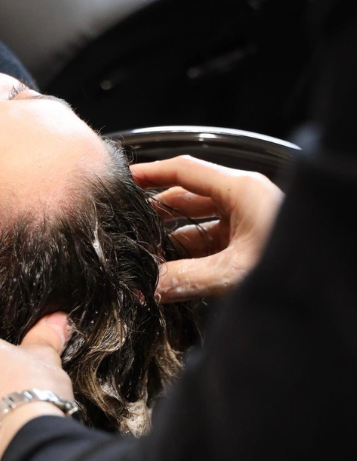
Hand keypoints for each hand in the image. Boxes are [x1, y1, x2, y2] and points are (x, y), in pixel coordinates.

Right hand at [131, 156, 283, 302]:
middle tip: (130, 228)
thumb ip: (186, 278)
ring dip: (173, 241)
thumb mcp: (234, 272)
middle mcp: (244, 199)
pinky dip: (191, 255)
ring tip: (148, 258)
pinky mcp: (251, 242)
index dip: (150, 173)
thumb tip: (150, 286)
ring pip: (198, 224)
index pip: (184, 170)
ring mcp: (248, 221)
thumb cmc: (297, 265)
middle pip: (187, 197)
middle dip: (157, 214)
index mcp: (241, 190)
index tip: (124, 179)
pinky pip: (212, 243)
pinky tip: (173, 272)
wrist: (341, 290)